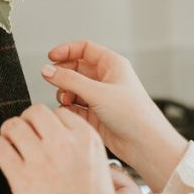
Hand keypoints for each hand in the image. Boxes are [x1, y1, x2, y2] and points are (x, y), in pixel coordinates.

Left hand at [0, 104, 121, 193]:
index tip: (46, 138)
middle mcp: (64, 144)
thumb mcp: (99, 168)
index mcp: (87, 139)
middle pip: (35, 111)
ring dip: (9, 132)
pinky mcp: (20, 178)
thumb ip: (78, 146)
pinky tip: (3, 156)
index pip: (59, 113)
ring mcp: (41, 159)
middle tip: (25, 137)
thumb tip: (52, 132)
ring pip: (13, 125)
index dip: (50, 125)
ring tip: (11, 145)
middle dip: (28, 122)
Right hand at [42, 40, 188, 191]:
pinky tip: (69, 113)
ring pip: (74, 88)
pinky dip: (69, 109)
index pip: (85, 49)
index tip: (50, 57)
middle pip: (76, 69)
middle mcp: (107, 79)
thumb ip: (69, 80)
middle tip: (52, 81)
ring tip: (66, 100)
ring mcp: (101, 97)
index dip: (66, 50)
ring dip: (65, 93)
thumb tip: (47, 70)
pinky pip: (76, 106)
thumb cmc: (134, 115)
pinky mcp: (97, 114)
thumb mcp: (97, 92)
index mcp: (112, 65)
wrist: (145, 144)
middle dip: (63, 75)